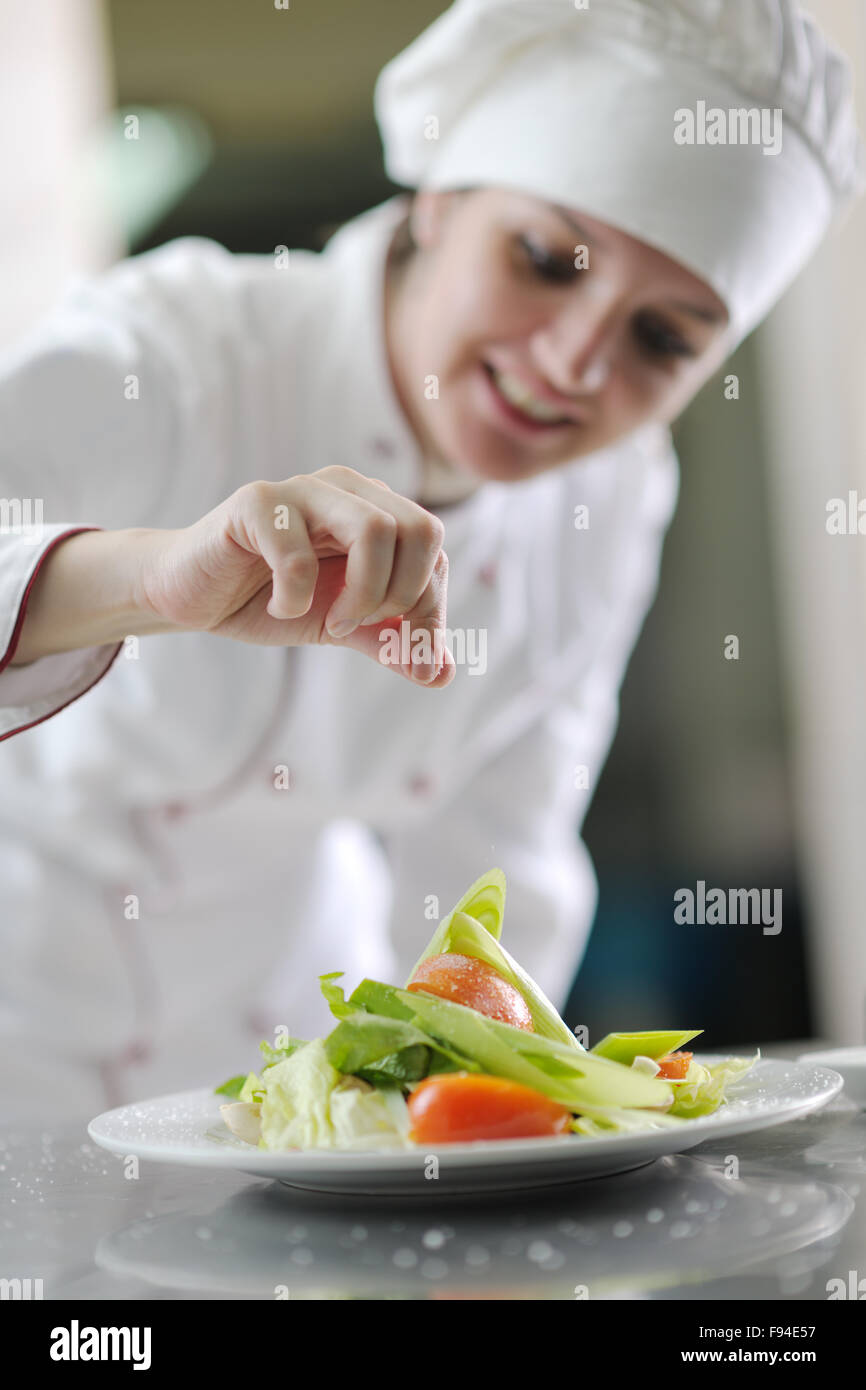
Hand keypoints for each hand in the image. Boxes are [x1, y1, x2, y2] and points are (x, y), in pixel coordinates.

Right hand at [139, 467, 454, 685]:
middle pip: (420, 529)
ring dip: (362, 594)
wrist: (194, 597)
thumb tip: (442, 675)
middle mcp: (347, 488)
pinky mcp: (256, 503)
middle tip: (358, 624)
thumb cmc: (271, 600)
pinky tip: (279, 606)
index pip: (434, 549)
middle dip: (401, 595)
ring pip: (375, 530)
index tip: (403, 653)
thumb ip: (392, 643)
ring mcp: (302, 490)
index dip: (429, 610)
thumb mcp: (343, 626)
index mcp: (375, 509)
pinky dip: (296, 597)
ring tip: (330, 620)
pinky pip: (299, 553)